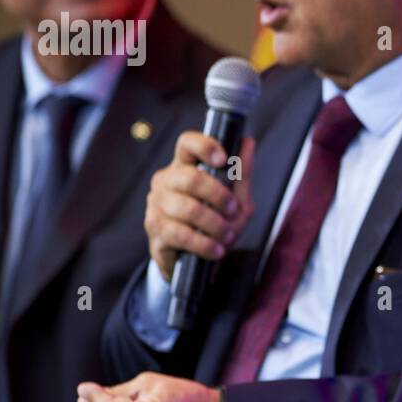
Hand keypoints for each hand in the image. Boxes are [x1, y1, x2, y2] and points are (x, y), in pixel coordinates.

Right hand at [146, 132, 255, 280]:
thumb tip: (247, 142)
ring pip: (186, 208)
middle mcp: (166, 181)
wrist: (196, 260)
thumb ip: (241, 173)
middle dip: (217, 195)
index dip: (204, 146)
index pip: (187, 143)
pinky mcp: (154, 229)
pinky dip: (203, 243)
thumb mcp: (236, 199)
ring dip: (214, 224)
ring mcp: (157, 204)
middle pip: (189, 178)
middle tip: (232, 210)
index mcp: (185, 166)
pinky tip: (216, 249)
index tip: (223, 159)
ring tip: (228, 236)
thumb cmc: (216, 221)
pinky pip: (179, 234)